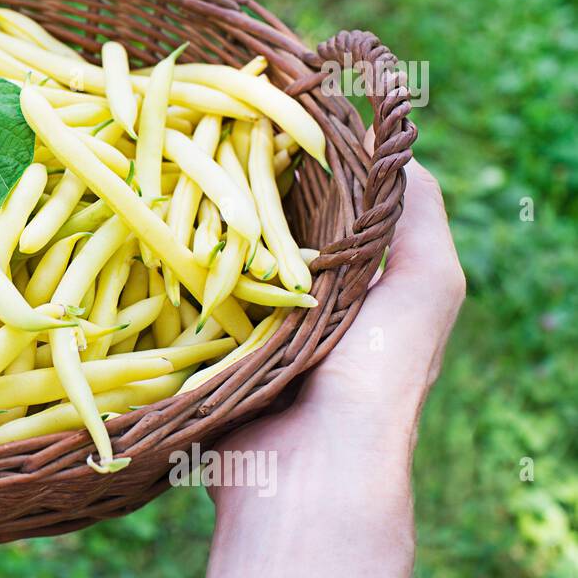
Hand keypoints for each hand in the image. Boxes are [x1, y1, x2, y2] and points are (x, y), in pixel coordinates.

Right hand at [192, 156, 464, 577]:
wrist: (312, 469)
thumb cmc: (379, 371)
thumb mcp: (428, 280)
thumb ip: (415, 211)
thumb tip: (384, 138)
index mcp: (353, 279)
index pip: (320, 198)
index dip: (297, 156)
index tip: (264, 109)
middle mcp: (299, 297)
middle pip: (264, 220)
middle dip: (239, 185)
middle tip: (204, 136)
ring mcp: (246, 323)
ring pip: (218, 252)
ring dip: (199, 224)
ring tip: (167, 173)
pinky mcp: (203, 346)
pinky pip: (182, 295)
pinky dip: (171, 269)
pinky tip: (150, 229)